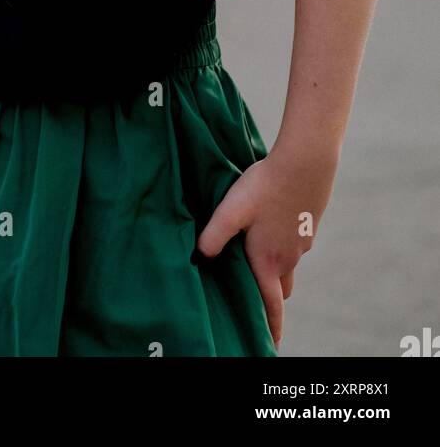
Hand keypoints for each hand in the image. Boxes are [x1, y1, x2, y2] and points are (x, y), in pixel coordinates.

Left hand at [194, 146, 337, 350]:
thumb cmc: (265, 187)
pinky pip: (294, 245)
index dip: (270, 329)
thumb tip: (201, 256)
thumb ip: (214, 235)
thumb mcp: (232, 210)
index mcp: (269, 261)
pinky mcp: (308, 225)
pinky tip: (272, 227)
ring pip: (288, 266)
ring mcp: (302, 242)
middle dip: (269, 298)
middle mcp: (289, 257)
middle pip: (279, 289)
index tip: (270, 347)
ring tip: (260, 261)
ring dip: (276, 271)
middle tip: (256, 300)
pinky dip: (284, 246)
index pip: (271, 306)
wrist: (305, 162)